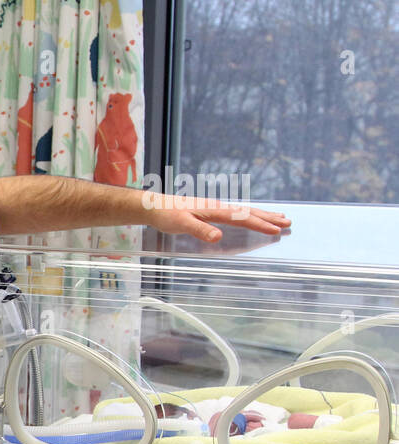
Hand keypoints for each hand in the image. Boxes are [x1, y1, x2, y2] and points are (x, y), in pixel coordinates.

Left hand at [144, 193, 288, 241]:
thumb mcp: (181, 224)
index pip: (242, 218)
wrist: (154, 206)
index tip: (276, 230)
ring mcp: (216, 208)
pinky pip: (237, 212)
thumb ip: (199, 230)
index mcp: (215, 210)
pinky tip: (252, 216)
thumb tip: (218, 237)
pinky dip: (250, 214)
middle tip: (288, 222)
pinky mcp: (211, 211)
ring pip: (245, 211)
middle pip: (249, 212)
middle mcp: (219, 207)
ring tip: (280, 217)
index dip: (260, 224)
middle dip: (269, 217)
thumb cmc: (167, 215)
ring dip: (263, 215)